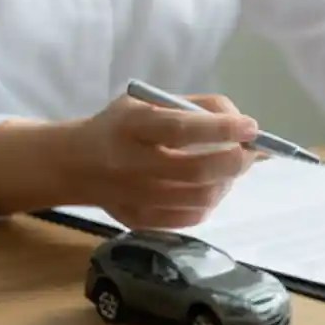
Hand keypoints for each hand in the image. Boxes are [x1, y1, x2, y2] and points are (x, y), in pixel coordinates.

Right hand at [61, 94, 259, 227]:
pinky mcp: (140, 222)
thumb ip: (195, 107)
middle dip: (235, 160)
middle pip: (196, 171)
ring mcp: (135, 199)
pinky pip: (191, 217)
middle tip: (250, 150)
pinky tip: (210, 185)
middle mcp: (131, 165)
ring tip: (230, 166)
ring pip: (200, 198)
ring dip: (227, 181)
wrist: (74, 164)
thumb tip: (243, 125)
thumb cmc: (120, 126)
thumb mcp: (148, 102)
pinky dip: (211, 200)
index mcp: (131, 127)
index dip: (221, 129)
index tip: (250, 126)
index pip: (181, 129)